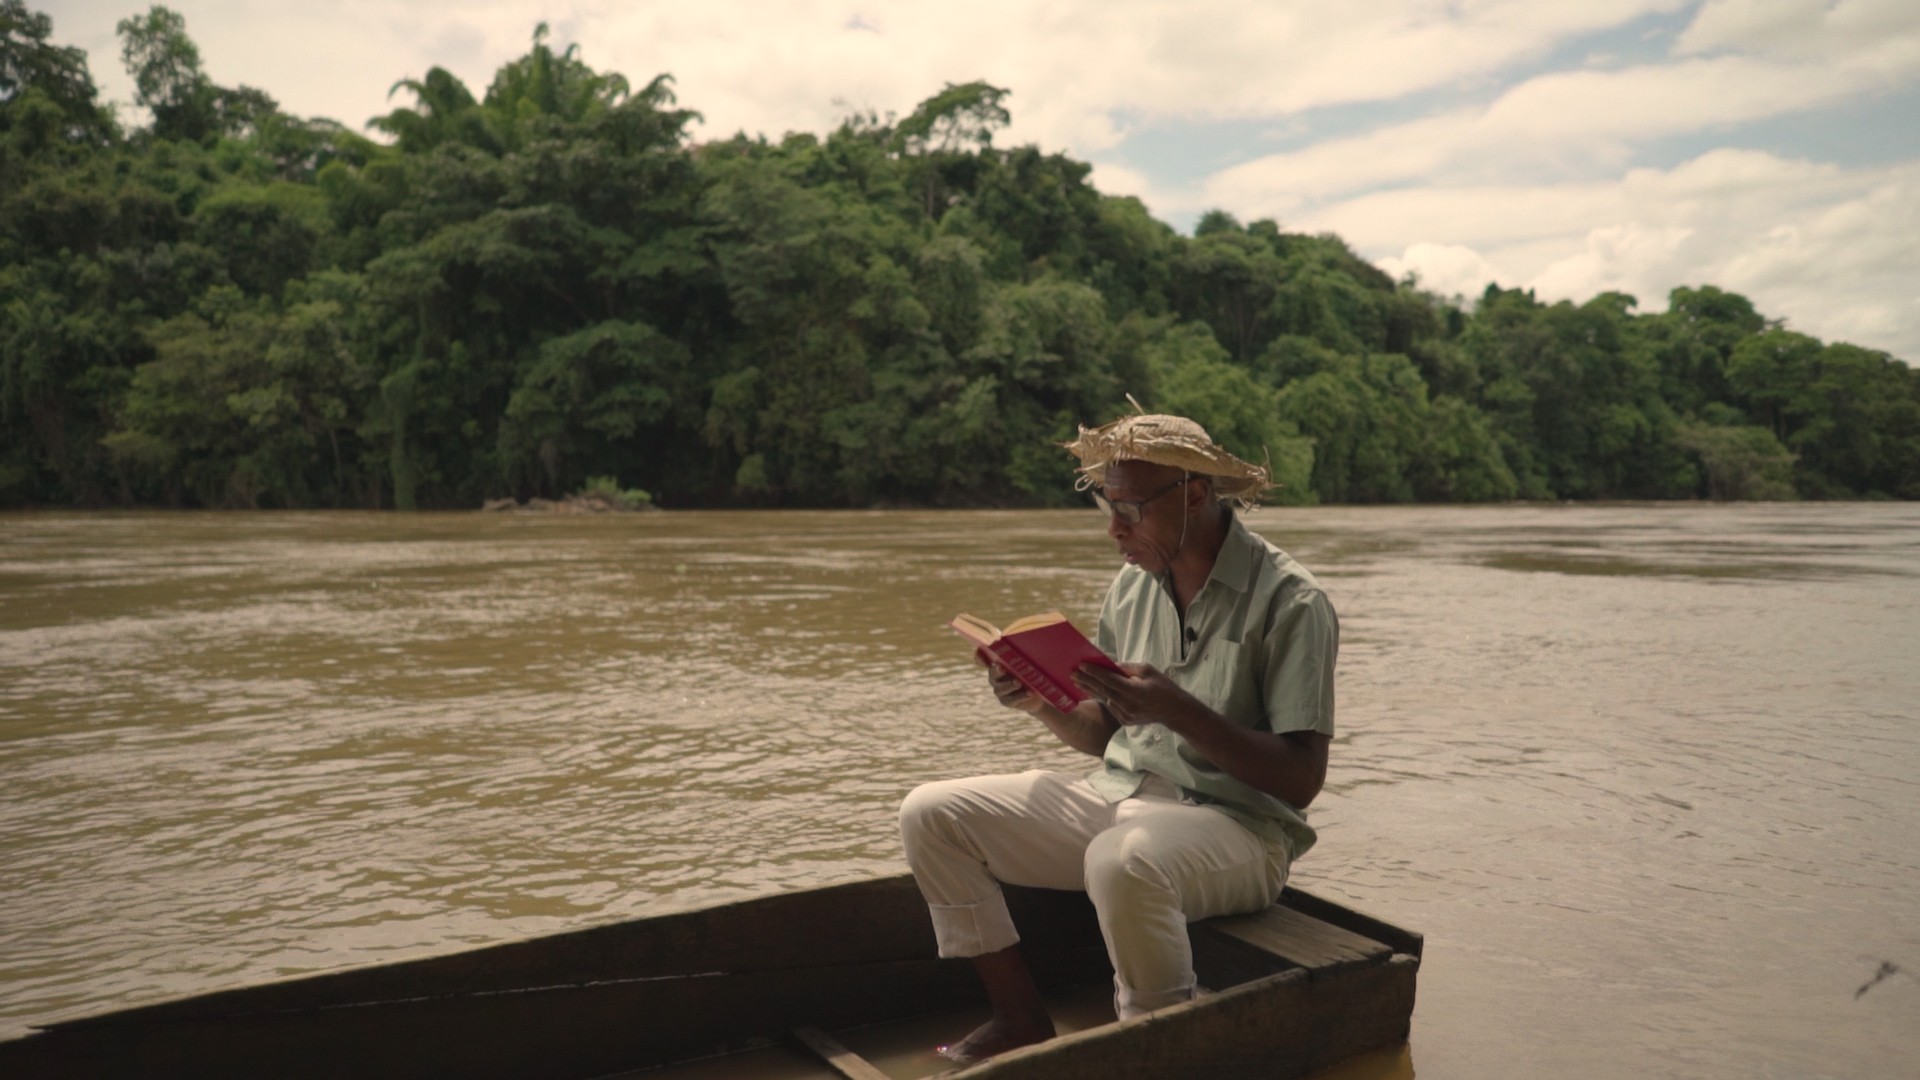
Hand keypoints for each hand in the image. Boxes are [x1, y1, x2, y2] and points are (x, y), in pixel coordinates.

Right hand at [981, 654, 1045, 714]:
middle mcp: (995, 676)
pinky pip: (1012, 699)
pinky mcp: (1006, 701)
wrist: (1037, 692)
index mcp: (998, 663)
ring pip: (1001, 688)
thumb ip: (1024, 655)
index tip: (979, 652)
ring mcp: (999, 690)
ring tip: (1018, 682)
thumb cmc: (1031, 672)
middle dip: (997, 670)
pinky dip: (1021, 696)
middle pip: (993, 673)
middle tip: (1002, 668)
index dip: (979, 656)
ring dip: (1010, 685)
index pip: (983, 658)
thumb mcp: (1028, 662)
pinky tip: (1030, 692)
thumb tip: (1031, 644)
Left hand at [1072, 662, 1203, 732]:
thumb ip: (1129, 668)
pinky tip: (1092, 690)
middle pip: (1103, 690)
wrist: (1174, 711)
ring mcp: (1126, 715)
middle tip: (1072, 672)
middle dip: (1086, 680)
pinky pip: (1110, 707)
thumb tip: (1111, 664)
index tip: (1082, 665)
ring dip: (1091, 689)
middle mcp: (1128, 705)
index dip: (1094, 672)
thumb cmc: (1163, 687)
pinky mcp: (1125, 721)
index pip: (1109, 680)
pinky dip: (1102, 698)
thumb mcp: (1148, 670)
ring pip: (1104, 699)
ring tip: (1077, 680)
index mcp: (1134, 691)